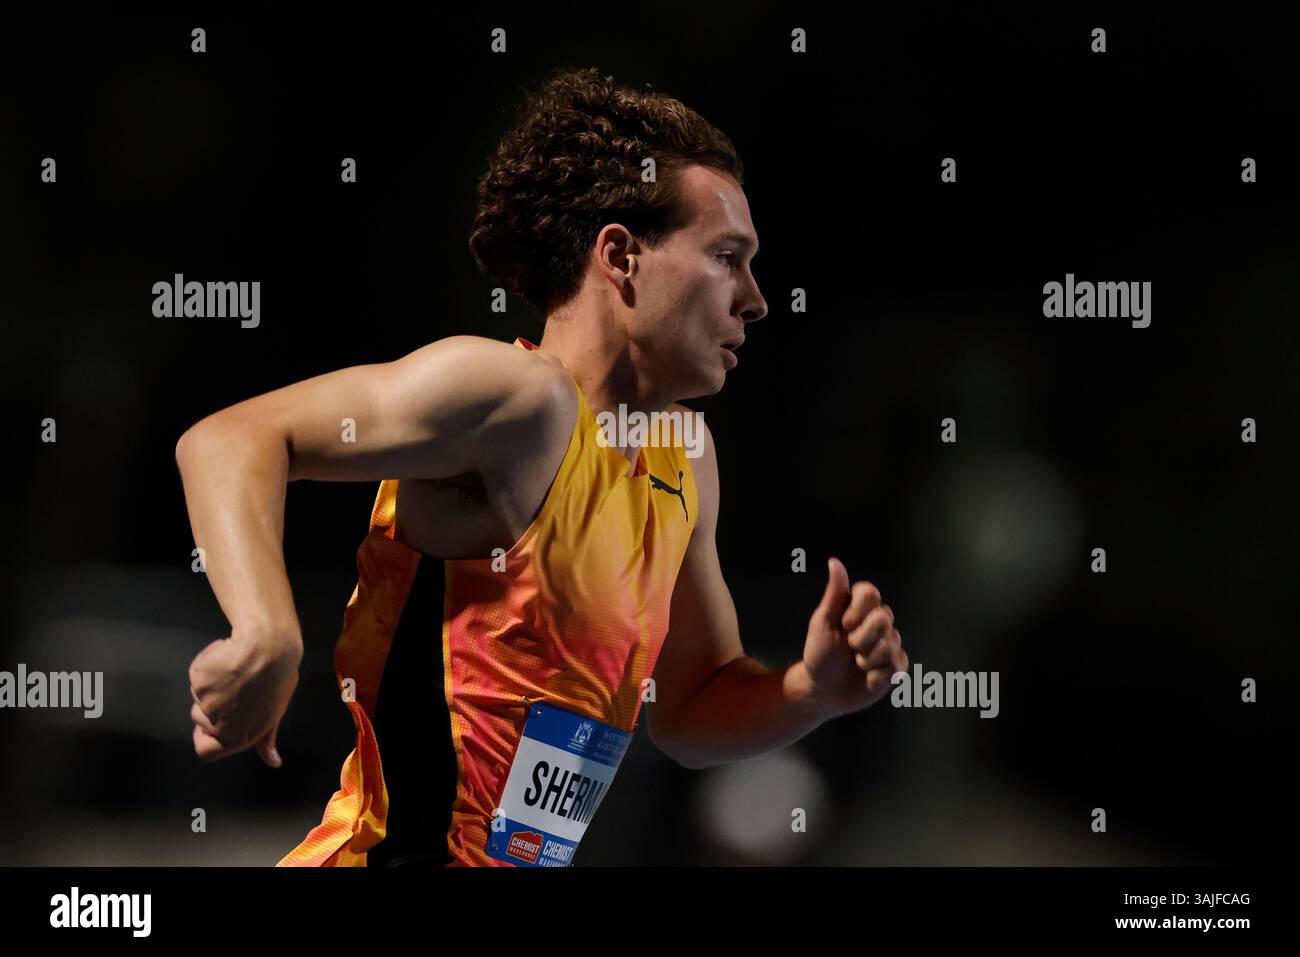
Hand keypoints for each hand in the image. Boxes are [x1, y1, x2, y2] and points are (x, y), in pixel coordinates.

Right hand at [189, 632, 300, 766]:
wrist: (270, 646)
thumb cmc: (276, 679)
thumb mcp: (274, 713)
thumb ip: (265, 740)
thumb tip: (274, 762)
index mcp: (239, 736)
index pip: (205, 751)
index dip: (206, 737)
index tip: (216, 720)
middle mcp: (220, 724)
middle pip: (199, 718)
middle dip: (212, 703)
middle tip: (238, 687)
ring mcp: (207, 701)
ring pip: (198, 695)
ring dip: (212, 683)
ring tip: (237, 671)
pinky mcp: (198, 679)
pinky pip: (197, 673)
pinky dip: (208, 665)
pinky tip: (228, 658)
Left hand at [801, 557, 907, 719]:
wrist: (824, 689)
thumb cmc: (820, 653)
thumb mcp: (822, 623)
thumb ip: (834, 594)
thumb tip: (834, 562)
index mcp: (860, 607)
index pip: (871, 592)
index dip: (858, 610)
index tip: (844, 624)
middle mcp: (879, 622)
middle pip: (883, 618)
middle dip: (860, 638)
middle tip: (849, 647)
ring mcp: (891, 643)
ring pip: (889, 644)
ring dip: (866, 659)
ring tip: (856, 662)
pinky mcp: (897, 665)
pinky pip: (895, 665)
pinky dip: (876, 675)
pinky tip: (868, 676)